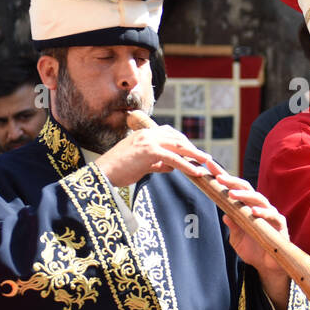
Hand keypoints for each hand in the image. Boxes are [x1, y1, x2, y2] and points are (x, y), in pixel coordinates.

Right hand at [96, 125, 212, 188]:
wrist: (103, 175)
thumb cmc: (119, 171)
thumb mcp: (141, 164)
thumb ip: (156, 163)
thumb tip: (171, 166)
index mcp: (145, 134)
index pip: (170, 134)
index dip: (183, 143)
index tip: (194, 152)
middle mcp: (148, 134)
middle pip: (177, 138)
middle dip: (192, 148)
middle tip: (205, 158)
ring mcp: (148, 141)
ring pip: (177, 147)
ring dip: (194, 155)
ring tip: (206, 162)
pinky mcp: (149, 151)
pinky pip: (173, 158)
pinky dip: (186, 165)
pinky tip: (195, 172)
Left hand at [214, 171, 291, 301]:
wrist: (268, 267)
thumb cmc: (252, 249)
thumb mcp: (236, 238)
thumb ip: (232, 226)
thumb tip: (225, 215)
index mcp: (247, 207)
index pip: (234, 188)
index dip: (223, 177)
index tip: (209, 167)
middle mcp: (259, 206)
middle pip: (246, 188)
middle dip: (232, 181)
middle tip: (218, 177)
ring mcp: (270, 214)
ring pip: (258, 199)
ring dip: (244, 195)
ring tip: (231, 193)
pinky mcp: (279, 225)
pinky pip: (272, 216)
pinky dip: (263, 213)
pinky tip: (253, 212)